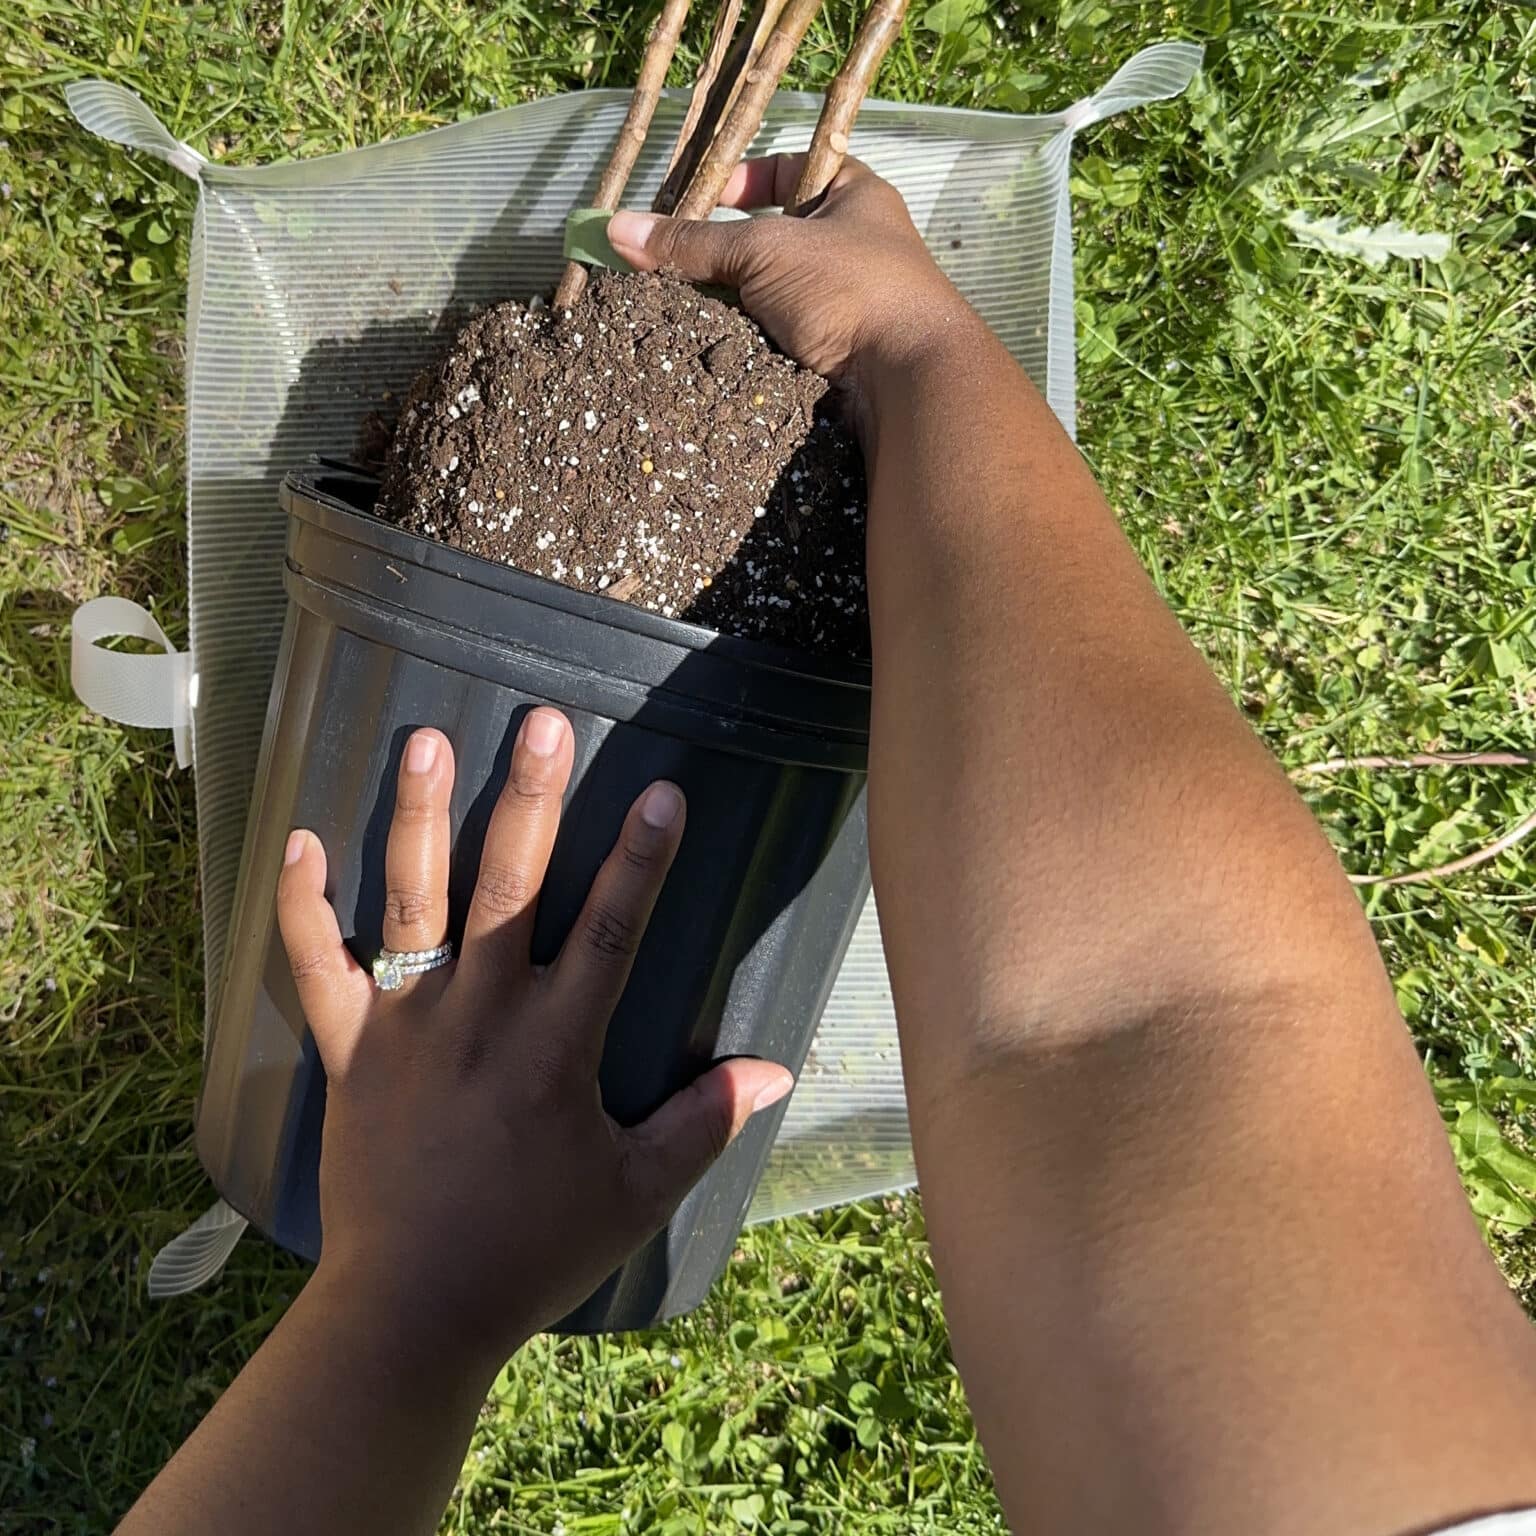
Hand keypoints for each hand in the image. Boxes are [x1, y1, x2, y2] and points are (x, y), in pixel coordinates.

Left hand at [276, 708, 792, 1367]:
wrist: (412, 1311)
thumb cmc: (533, 1251)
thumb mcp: (637, 1196)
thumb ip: (703, 1125)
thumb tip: (776, 1072)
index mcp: (556, 1045)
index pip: (611, 930)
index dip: (640, 859)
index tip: (661, 789)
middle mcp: (481, 1016)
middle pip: (509, 887)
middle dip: (530, 799)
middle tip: (542, 724)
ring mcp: (406, 1027)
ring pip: (413, 903)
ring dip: (418, 817)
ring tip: (423, 738)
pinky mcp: (349, 1052)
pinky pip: (317, 969)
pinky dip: (303, 908)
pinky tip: (299, 840)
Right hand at [607, 156, 979, 421]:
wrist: (909, 381)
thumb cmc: (850, 288)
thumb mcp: (764, 250)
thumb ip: (692, 243)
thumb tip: (617, 229)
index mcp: (854, 194)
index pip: (788, 168)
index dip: (740, 179)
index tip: (696, 202)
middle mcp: (854, 246)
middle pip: (771, 239)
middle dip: (721, 255)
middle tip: (669, 266)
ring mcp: (849, 306)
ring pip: (771, 298)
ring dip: (730, 307)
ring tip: (678, 313)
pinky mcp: (838, 358)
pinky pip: (780, 344)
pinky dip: (746, 348)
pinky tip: (709, 354)